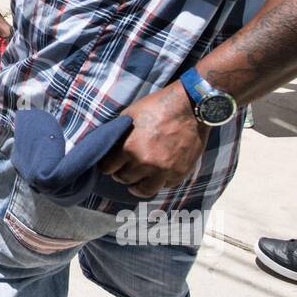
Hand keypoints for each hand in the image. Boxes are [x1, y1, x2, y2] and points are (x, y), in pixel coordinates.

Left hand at [101, 83, 206, 198]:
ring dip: (137, 185)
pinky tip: (156, 174)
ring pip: (143, 190)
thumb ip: (118, 134)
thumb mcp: (130, 114)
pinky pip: (163, 186)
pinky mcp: (179, 173)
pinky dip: (158, 181)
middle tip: (123, 168)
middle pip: (124, 179)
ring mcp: (164, 170)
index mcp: (130, 147)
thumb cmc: (157, 107)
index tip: (109, 164)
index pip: (108, 168)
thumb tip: (108, 146)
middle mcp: (146, 163)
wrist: (190, 107)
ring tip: (137, 180)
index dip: (107, 165)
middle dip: (121, 173)